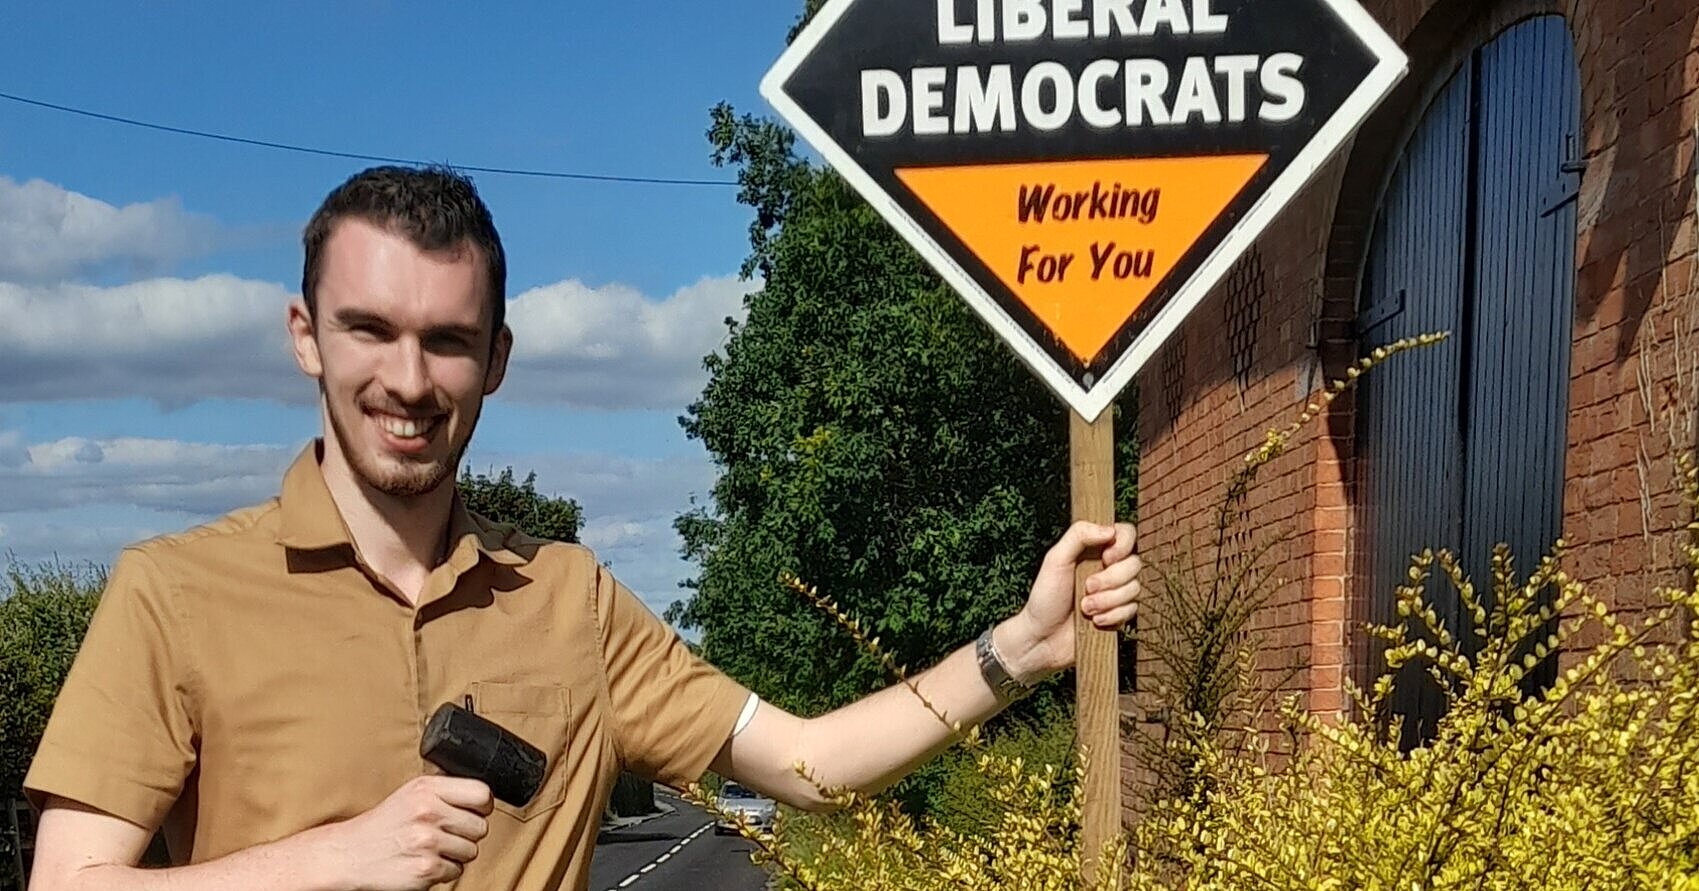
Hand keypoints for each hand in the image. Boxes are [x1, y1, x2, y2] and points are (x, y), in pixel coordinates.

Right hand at [310, 775, 493, 890]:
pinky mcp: (426, 868)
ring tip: (430, 849)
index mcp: (427, 789)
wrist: (348, 855)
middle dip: (466, 834)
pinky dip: (443, 871)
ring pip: (471, 851)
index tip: (473, 812)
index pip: (481, 793)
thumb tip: (481, 796)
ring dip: (455, 854)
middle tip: (443, 835)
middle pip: (480, 827)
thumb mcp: (411, 794)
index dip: (482, 807)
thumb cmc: (382, 825)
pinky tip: (423, 862)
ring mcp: (427, 841)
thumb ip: (444, 791)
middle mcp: (428, 812)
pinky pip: (456, 871)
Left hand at [994, 521, 1141, 682]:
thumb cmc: (1045, 598)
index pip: (1125, 534)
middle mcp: (1108, 569)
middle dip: (1111, 580)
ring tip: (1085, 608)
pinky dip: (1113, 616)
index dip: (1123, 545)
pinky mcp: (1119, 615)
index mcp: (1094, 551)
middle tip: (1086, 589)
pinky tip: (1095, 622)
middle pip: (1134, 563)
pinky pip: (1132, 610)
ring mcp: (1115, 593)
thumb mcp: (1055, 560)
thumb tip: (1109, 529)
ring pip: (1135, 588)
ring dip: (1108, 601)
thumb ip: (1078, 536)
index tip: (1106, 558)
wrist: (1043, 639)